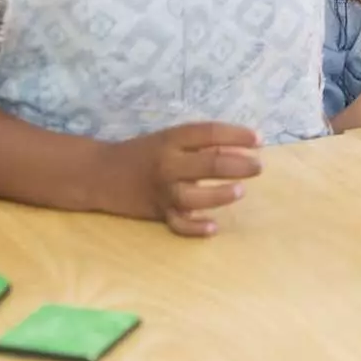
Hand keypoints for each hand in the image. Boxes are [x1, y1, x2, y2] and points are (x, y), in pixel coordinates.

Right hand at [103, 123, 261, 237]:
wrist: (101, 173)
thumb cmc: (144, 153)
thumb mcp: (169, 140)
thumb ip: (201, 144)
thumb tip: (243, 149)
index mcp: (171, 139)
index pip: (208, 133)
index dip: (236, 134)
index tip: (259, 139)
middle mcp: (167, 163)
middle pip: (207, 163)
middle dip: (237, 164)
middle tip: (258, 166)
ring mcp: (161, 190)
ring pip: (193, 196)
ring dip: (219, 195)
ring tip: (240, 191)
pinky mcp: (156, 212)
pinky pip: (177, 224)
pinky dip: (195, 227)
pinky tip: (213, 228)